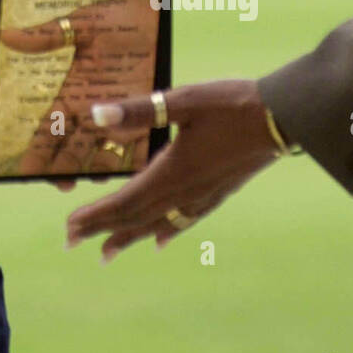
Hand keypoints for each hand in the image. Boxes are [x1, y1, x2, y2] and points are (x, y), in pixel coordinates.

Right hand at [1, 0, 158, 179]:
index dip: (37, 152)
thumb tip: (6, 36)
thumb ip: (47, 36)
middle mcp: (91, 109)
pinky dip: (133, 158)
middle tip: (63, 184)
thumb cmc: (112, 13)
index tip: (27, 172)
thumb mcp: (79, 23)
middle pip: (71, 148)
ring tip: (99, 178)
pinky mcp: (144, 111)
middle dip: (65, 169)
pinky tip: (133, 170)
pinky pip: (139, 142)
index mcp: (71, 92)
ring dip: (99, 167)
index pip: (47, 129)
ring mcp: (117, 113)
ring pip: (103, 152)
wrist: (150, 8)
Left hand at [64, 80, 280, 259]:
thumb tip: (96, 115)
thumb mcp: (182, 101)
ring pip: (158, 224)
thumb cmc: (230, 105)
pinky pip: (184, 221)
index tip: (70, 226)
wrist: (282, 119)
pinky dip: (166, 231)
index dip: (96, 216)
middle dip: (102, 230)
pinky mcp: (218, 193)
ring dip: (129, 237)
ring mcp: (203, 196)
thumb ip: (139, 110)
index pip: (125, 202)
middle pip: (136, 218)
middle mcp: (185, 192)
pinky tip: (160, 240)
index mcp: (172, 172)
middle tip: (72, 242)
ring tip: (107, 252)